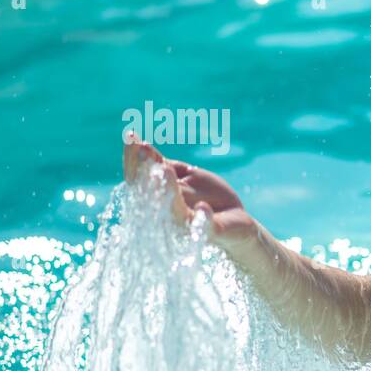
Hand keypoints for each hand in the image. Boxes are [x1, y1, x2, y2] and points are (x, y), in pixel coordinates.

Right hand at [122, 133, 255, 248]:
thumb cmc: (210, 198)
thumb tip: (141, 147)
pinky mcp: (211, 233)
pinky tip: (203, 208)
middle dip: (148, 172)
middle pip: (153, 194)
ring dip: (169, 190)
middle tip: (142, 150)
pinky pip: (205, 227)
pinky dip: (202, 219)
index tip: (130, 137)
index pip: (138, 179)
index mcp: (157, 199)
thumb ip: (166, 165)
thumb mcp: (187, 176)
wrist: (239, 223)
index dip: (133, 159)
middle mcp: (167, 216)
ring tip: (163, 170)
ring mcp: (188, 226)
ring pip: (175, 210)